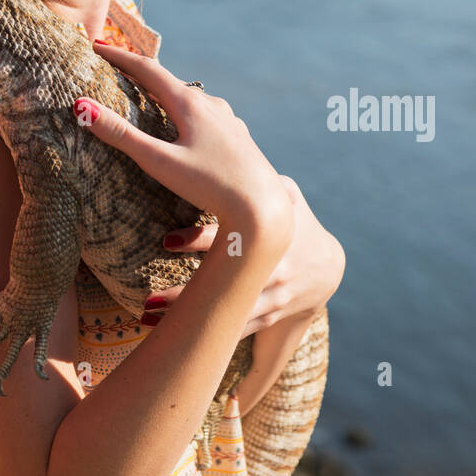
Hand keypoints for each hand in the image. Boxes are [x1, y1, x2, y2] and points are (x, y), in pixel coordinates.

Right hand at [73, 40, 292, 246]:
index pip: (147, 69)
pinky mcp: (237, 135)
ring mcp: (227, 119)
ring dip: (165, 92)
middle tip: (115, 69)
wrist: (263, 206)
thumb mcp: (160, 162)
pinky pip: (205, 113)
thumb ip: (121, 136)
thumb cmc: (210, 186)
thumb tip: (81, 106)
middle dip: (140, 73)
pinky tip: (186, 125)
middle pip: (168, 80)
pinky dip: (185, 110)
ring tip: (147, 95)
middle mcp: (211, 104)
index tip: (95, 46)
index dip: (119, 56)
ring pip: (189, 97)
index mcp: (189, 104)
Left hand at [142, 177, 344, 333]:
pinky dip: (206, 335)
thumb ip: (260, 176)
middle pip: (221, 284)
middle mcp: (269, 269)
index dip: (199, 240)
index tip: (167, 240)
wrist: (328, 266)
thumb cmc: (296, 220)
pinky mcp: (264, 317)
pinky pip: (232, 329)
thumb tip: (232, 134)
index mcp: (269, 234)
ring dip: (187, 319)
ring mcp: (267, 297)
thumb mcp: (287, 194)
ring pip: (224, 313)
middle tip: (147, 301)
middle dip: (185, 294)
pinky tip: (173, 342)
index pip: (230, 236)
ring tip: (147, 319)